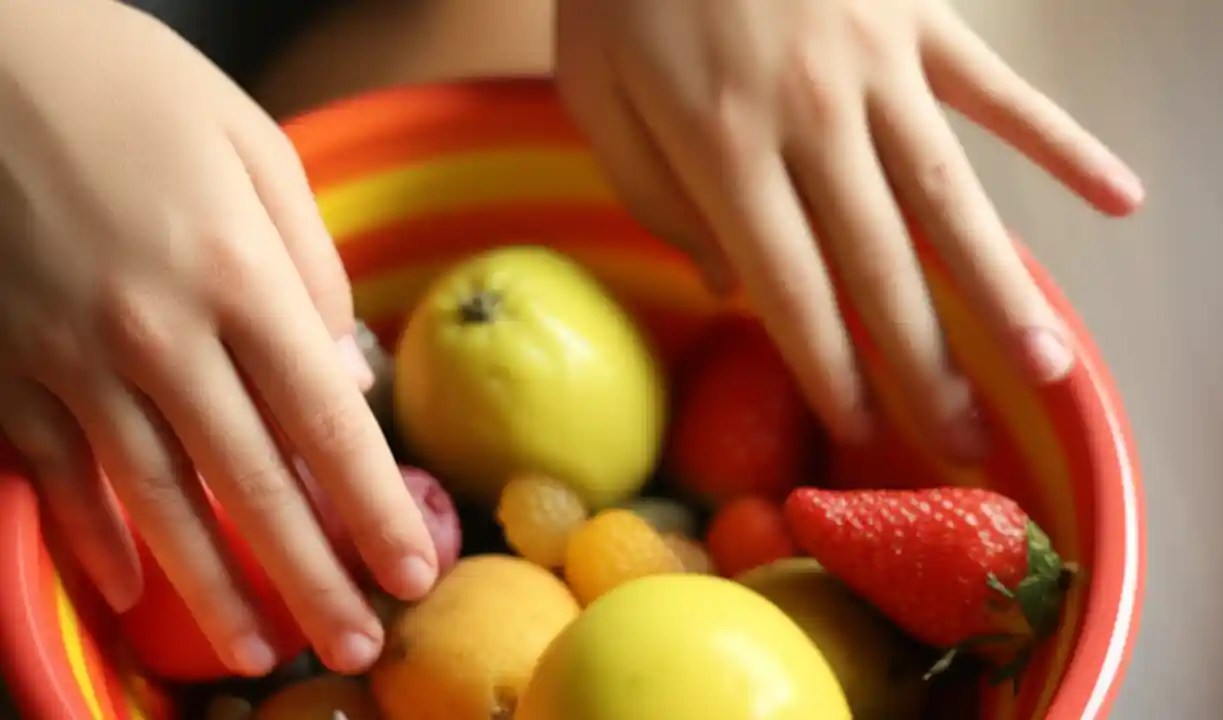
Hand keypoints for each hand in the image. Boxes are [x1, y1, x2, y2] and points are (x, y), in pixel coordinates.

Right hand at [0, 2, 434, 674]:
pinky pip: (56, 476)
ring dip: (211, 591)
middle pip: (252, 488)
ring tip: (256, 654)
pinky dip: (96, 540)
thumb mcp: (253, 148)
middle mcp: (159, 333)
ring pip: (155, 505)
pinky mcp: (2, 366)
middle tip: (355, 647)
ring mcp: (69, 358)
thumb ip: (310, 267)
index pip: (328, 427)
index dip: (374, 513)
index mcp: (240, 275)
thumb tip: (344, 380)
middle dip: (310, 580)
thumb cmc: (129, 85)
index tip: (412, 572)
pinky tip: (130, 591)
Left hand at [555, 0, 1143, 455]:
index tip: (863, 432)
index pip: (790, 285)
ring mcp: (878, 64)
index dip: (830, 367)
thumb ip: (657, 197)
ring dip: (997, 289)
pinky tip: (1118, 198)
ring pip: (950, 196)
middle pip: (880, 262)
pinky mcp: (918, 18)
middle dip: (921, 363)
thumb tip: (733, 285)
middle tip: (960, 443)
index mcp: (722, 143)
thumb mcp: (597, 94)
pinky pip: (999, 90)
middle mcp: (812, 115)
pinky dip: (1060, 143)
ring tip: (1045, 366)